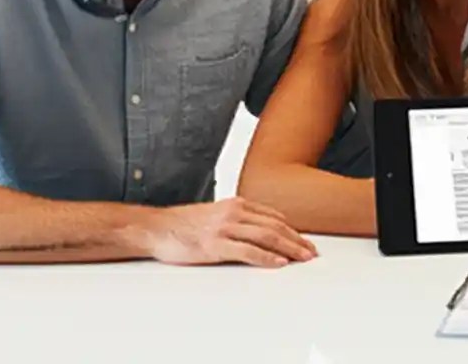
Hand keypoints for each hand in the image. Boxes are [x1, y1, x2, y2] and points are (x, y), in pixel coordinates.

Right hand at [134, 197, 318, 267]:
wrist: (156, 227)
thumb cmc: (183, 224)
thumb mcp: (216, 214)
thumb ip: (239, 219)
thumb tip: (261, 229)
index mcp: (236, 205)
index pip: (273, 217)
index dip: (292, 230)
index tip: (304, 241)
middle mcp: (234, 213)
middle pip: (275, 227)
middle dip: (297, 240)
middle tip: (311, 252)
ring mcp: (225, 228)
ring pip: (266, 237)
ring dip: (289, 248)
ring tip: (303, 258)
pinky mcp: (214, 245)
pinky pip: (247, 251)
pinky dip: (266, 257)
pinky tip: (279, 263)